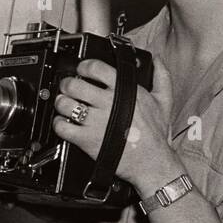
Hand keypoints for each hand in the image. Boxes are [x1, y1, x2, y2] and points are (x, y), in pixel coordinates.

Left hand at [52, 57, 179, 190]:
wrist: (152, 161)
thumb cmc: (156, 134)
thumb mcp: (164, 101)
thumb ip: (161, 77)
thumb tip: (157, 60)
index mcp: (124, 90)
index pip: (95, 68)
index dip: (84, 66)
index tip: (82, 69)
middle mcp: (108, 103)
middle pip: (74, 84)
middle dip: (67, 84)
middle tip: (68, 87)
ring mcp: (95, 121)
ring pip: (65, 104)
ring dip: (61, 102)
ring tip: (64, 104)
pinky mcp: (86, 139)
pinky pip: (62, 127)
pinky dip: (58, 123)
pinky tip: (64, 123)